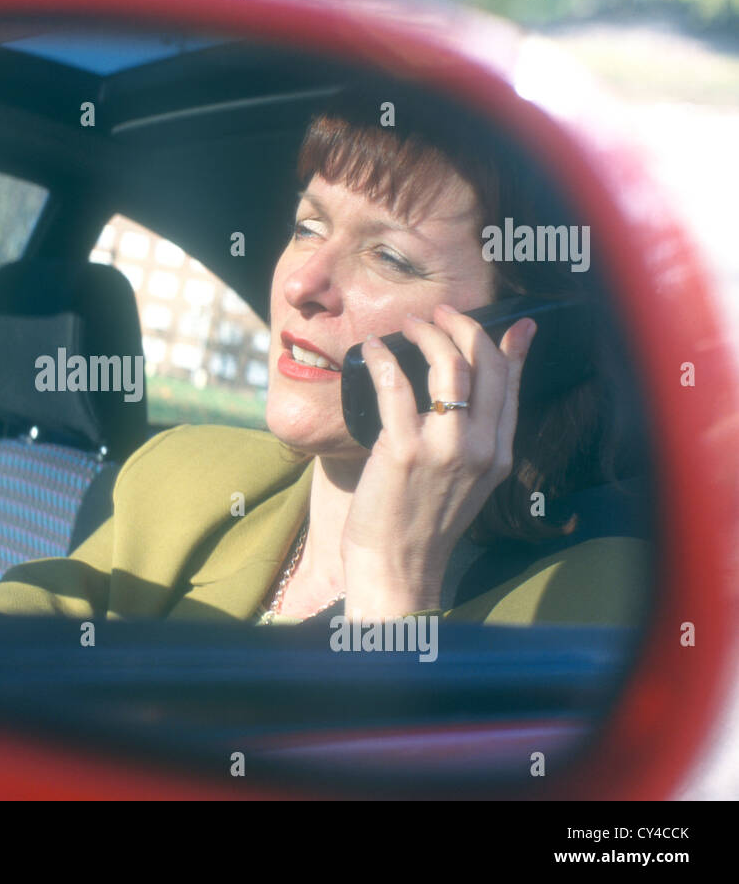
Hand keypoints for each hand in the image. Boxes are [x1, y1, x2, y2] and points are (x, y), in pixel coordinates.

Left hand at [340, 302, 536, 619]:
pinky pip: (396, 386)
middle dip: (463, 327)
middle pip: (485, 365)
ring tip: (409, 325)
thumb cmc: (421, 522)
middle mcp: (480, 448)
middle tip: (439, 315)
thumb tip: (472, 400)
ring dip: (427, 335)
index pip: (510, 384)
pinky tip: (373, 349)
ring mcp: (444, 449)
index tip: (505, 322)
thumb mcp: (464, 479)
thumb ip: (474, 435)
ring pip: (448, 367)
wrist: (397, 568)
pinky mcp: (404, 451)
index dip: (508, 345)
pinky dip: (383, 358)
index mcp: (499, 454)